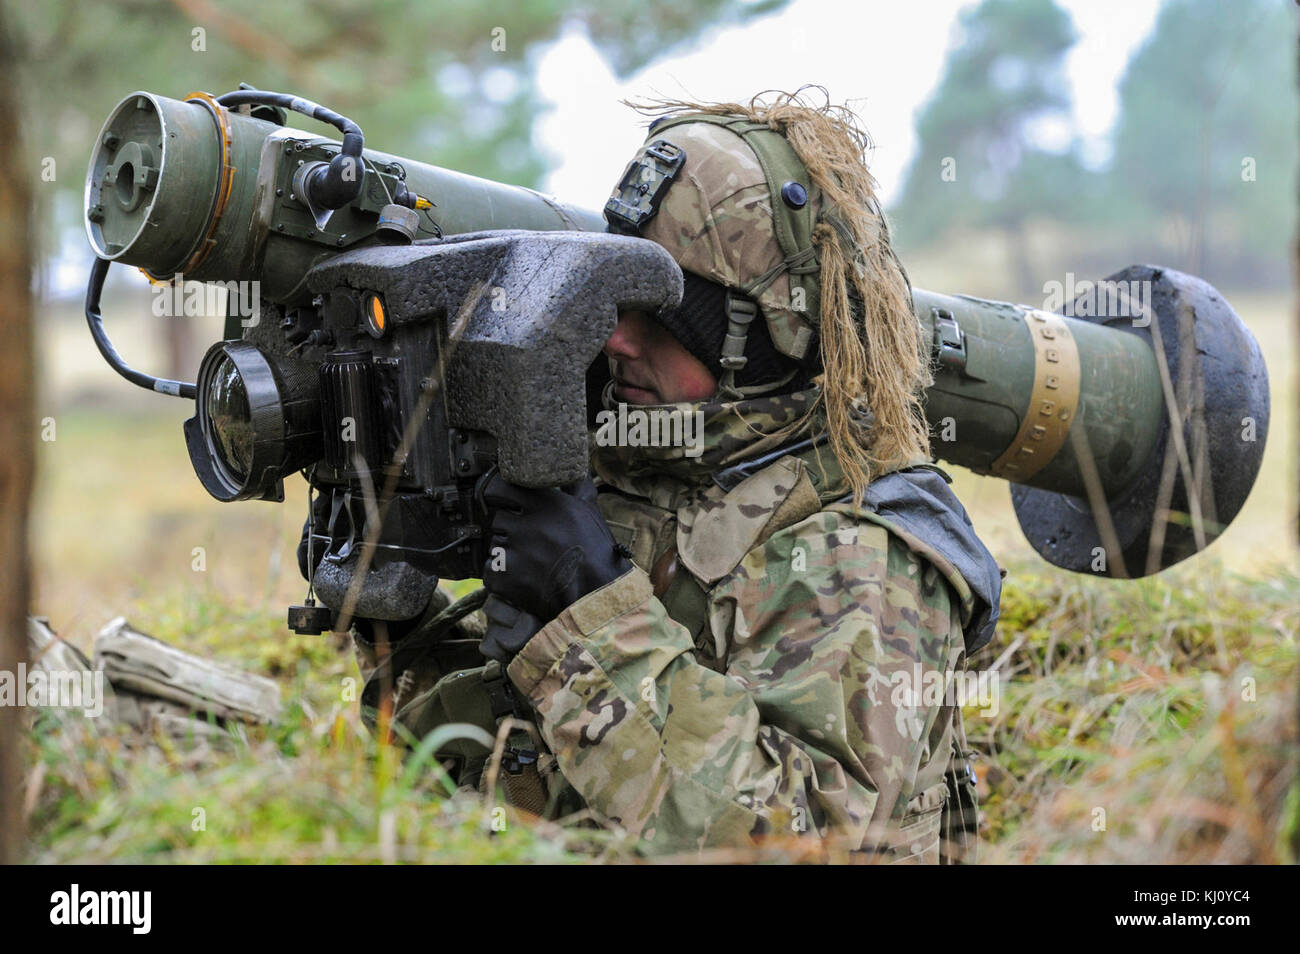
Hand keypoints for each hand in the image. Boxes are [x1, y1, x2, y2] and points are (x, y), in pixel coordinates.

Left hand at [480, 474, 630, 626]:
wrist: (596, 593)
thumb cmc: (596, 552)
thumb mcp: (590, 511)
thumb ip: (578, 486)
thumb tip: (576, 470)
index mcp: (544, 505)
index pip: (500, 488)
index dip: (498, 494)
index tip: (501, 499)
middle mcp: (526, 525)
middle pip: (498, 519)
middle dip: (510, 529)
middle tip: (528, 540)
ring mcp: (514, 552)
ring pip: (495, 545)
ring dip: (506, 553)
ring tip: (530, 562)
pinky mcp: (505, 578)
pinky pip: (490, 571)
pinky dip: (500, 576)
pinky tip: (521, 577)